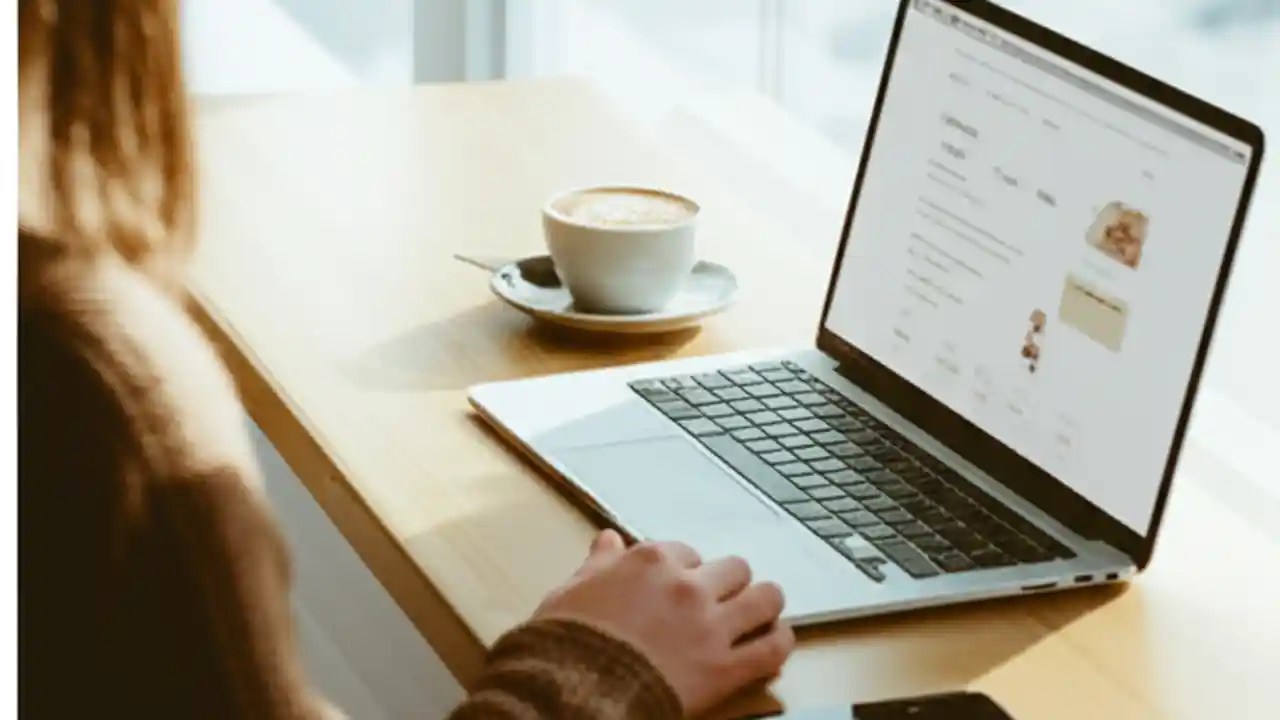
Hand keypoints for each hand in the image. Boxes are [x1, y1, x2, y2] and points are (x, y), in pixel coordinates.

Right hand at [534, 530, 794, 715]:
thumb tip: (608, 539)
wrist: (572, 692)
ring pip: (765, 598)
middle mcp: (688, 587)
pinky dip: (779, 641)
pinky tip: (777, 639)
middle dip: (729, 582)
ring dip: (765, 602)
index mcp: (650, 563)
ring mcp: (710, 627)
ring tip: (762, 610)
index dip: (685, 569)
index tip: (680, 583)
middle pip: (733, 569)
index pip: (685, 552)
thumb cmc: (563, 644)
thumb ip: (598, 564)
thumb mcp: (571, 592)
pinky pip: (771, 648)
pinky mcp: (725, 668)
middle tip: (723, 598)